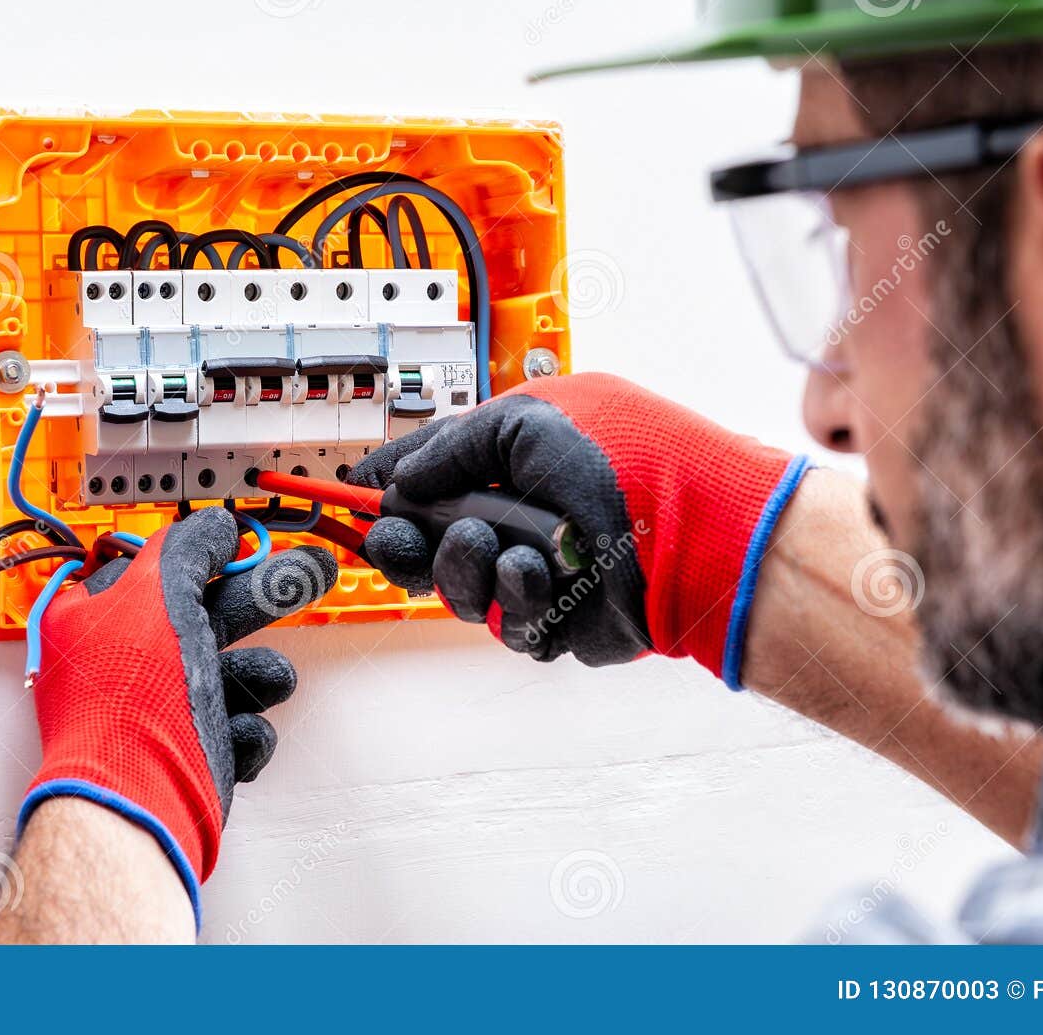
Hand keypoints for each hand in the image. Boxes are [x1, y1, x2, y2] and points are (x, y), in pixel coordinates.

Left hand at [18, 508, 335, 925]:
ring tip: (270, 681)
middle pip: (207, 613)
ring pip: (230, 673)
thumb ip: (188, 550)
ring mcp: (157, 712)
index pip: (154, 567)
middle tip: (311, 575)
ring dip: (259, 674)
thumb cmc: (130, 705)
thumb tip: (213, 526)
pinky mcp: (188, 756)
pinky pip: (236, 727)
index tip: (247, 543)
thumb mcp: (156, 596)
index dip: (204, 552)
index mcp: (96, 620)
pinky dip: (245, 731)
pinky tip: (238, 733)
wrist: (138, 807)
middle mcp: (123, 664)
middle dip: (264, 596)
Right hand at [349, 373, 807, 682]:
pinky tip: (546, 575)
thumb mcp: (527, 421)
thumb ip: (451, 445)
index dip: (384, 493)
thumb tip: (398, 479)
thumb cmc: (627, 460)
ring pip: (454, 588)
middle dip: (404, 540)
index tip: (349, 497)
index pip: (424, 480)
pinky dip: (519, 597)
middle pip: (422, 545)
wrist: (693, 531)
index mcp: (504, 465)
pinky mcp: (552, 621)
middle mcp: (513, 519)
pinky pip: (504, 622)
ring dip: (467, 565)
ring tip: (508, 545)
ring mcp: (531, 572)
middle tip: (401, 534)